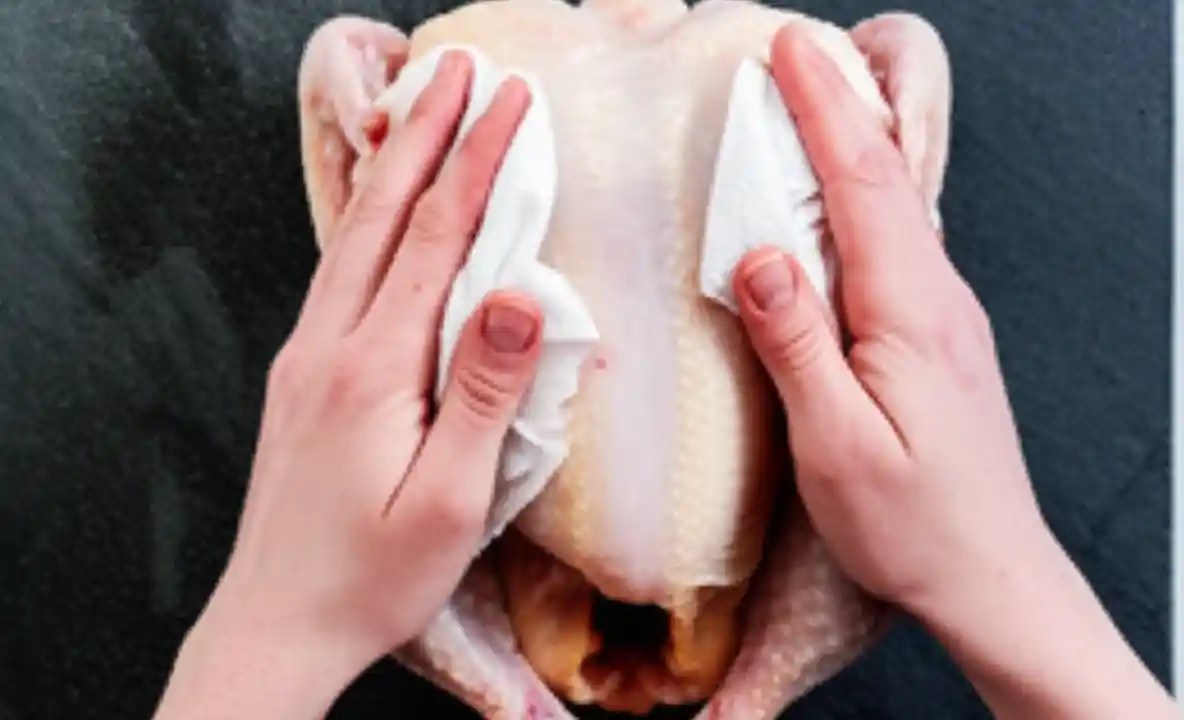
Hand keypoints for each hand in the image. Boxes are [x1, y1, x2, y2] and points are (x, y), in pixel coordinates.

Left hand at [156, 52, 539, 718]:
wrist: (275, 626)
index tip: (511, 103)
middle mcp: (329, 347)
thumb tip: (526, 293)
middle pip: (383, 216)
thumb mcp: (447, 501)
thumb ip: (485, 393)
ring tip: (426, 113)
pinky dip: (371, 219)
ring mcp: (307, 357)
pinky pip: (341, 273)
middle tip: (463, 70)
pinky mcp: (303, 376)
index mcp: (372, 370)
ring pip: (354, 237)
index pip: (436, 240)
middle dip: (428, 134)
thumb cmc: (372, 579)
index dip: (478, 164)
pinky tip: (386, 210)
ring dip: (395, 166)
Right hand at [729, 26, 1177, 717]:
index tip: (788, 50)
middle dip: (842, 103)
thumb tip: (759, 253)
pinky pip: (901, 244)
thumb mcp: (837, 445)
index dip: (825, 108)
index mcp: (911, 313)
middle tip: (794, 52)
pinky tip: (842, 200)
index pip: (864, 184)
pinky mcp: (939, 338)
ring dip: (855, 145)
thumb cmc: (911, 525)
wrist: (992, 576)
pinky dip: (867, 197)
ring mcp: (946, 316)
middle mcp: (939, 299)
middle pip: (889, 178)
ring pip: (899, 207)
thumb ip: (797, 344)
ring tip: (813, 103)